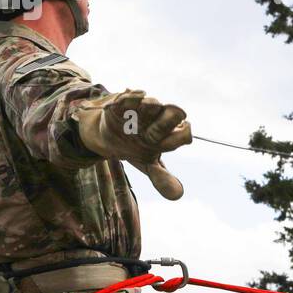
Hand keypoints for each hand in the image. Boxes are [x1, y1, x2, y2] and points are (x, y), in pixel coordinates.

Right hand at [75, 89, 191, 197]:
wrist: (108, 135)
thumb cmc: (134, 147)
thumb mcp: (146, 164)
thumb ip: (161, 177)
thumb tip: (178, 195)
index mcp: (166, 136)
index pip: (183, 134)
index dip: (184, 134)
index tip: (183, 131)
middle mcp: (158, 121)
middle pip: (172, 114)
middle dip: (171, 118)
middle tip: (167, 120)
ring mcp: (141, 111)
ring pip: (152, 104)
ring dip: (151, 105)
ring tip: (144, 109)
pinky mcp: (123, 104)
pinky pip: (129, 98)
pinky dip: (132, 97)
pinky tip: (135, 97)